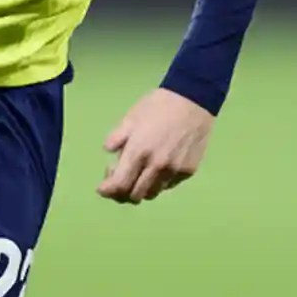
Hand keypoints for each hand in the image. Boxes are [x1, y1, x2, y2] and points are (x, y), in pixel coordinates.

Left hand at [97, 89, 215, 203]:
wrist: (193, 100)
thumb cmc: (158, 106)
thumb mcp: (130, 118)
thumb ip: (116, 138)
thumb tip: (108, 153)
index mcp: (138, 152)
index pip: (119, 185)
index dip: (108, 191)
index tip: (102, 188)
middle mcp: (156, 166)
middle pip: (135, 196)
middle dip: (122, 193)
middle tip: (120, 180)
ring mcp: (174, 171)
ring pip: (152, 194)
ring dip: (141, 189)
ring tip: (139, 174)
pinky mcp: (188, 171)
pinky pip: (168, 185)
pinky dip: (158, 182)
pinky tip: (157, 168)